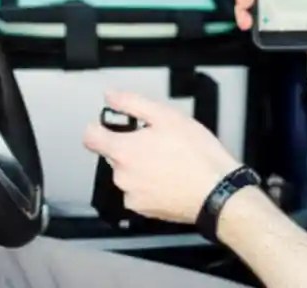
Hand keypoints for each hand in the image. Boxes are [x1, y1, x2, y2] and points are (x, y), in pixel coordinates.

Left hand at [82, 91, 240, 224]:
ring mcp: (132, 195)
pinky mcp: (144, 210)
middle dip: (131, 147)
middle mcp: (122, 175)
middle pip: (115, 155)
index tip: (106, 126)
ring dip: (141, 167)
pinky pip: (138, 192)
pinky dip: (149, 185)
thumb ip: (132, 103)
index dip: (98, 127)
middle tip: (158, 142)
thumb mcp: (167, 116)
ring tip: (169, 162)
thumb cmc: (197, 155)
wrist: (216, 191)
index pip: (90, 137)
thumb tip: (111, 96)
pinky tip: (170, 178)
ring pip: (128, 174)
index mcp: (124, 150)